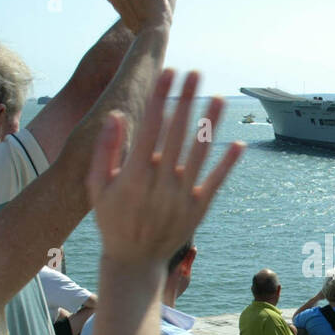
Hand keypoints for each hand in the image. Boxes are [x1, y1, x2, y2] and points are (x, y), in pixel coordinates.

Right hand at [87, 71, 243, 266]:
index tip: (167, 74)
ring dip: (210, 125)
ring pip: (199, 154)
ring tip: (219, 98)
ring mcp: (181, 197)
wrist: (134, 261)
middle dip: (186, 101)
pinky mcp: (197, 209)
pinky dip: (227, 164)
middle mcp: (159, 183)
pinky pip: (215, 182)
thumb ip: (105, 151)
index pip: (150, 128)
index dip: (160, 99)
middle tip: (195, 73)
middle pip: (176, 134)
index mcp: (133, 175)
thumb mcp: (96, 187)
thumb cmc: (112, 220)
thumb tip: (116, 116)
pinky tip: (238, 143)